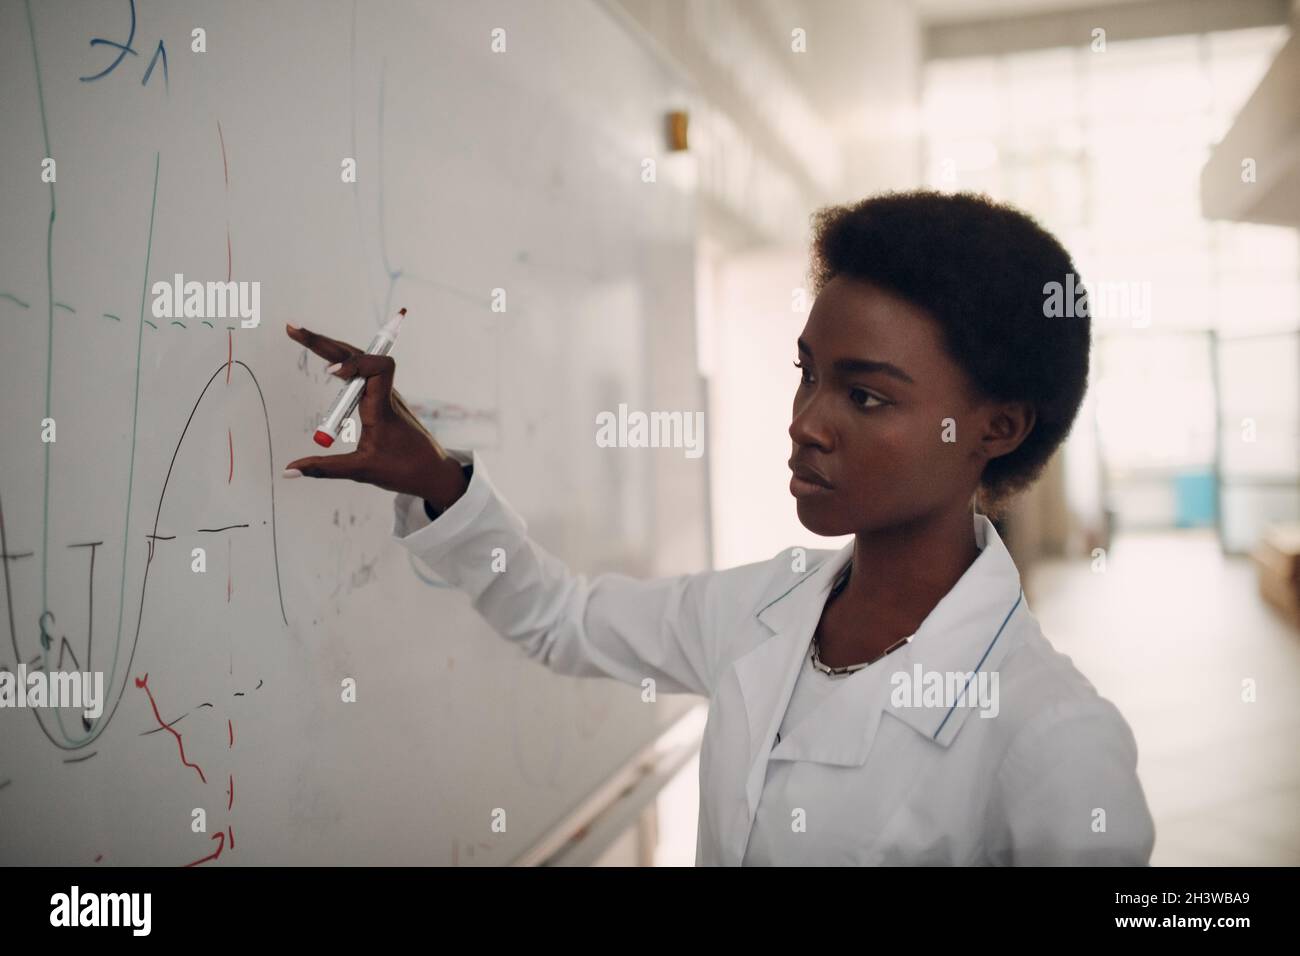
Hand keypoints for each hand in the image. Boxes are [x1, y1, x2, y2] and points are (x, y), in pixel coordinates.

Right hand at [283, 324, 466, 503]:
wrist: (433, 472)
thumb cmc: (404, 470)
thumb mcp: (361, 472)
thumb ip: (324, 468)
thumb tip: (289, 470)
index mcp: (383, 408)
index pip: (379, 367)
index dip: (355, 363)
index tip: (330, 373)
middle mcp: (385, 394)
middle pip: (358, 355)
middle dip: (323, 342)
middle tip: (292, 329)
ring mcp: (384, 394)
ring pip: (360, 359)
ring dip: (331, 347)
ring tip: (301, 336)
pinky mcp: (381, 398)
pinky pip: (362, 370)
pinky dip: (343, 360)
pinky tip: (329, 359)